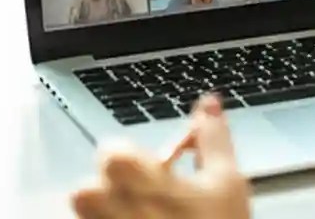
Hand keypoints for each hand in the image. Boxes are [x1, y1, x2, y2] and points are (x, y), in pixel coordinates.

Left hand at [71, 94, 250, 218]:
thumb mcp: (227, 181)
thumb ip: (213, 137)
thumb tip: (209, 107)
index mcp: (137, 179)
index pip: (109, 151)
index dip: (131, 158)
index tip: (154, 169)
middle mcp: (110, 208)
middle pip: (87, 189)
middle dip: (114, 192)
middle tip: (149, 201)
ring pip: (89, 217)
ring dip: (110, 215)